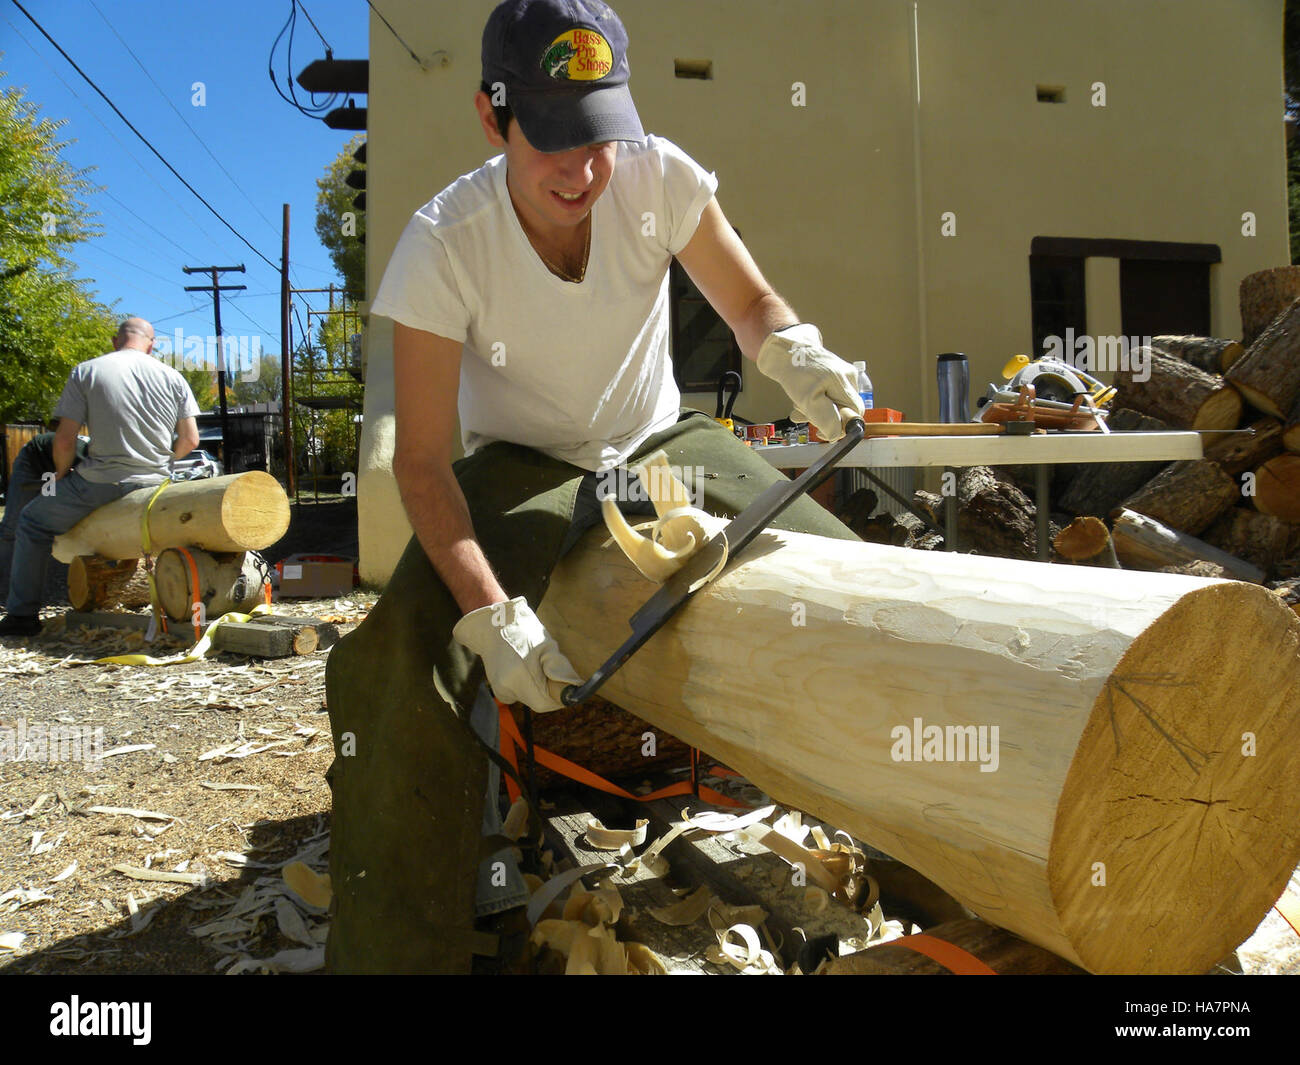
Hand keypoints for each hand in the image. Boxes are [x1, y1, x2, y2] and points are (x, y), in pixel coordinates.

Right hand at [452, 596, 580, 711]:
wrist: (495, 624)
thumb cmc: (524, 631)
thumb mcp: (547, 645)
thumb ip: (560, 668)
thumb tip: (574, 686)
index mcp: (519, 675)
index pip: (544, 703)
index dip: (557, 697)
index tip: (564, 687)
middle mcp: (507, 686)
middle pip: (537, 702)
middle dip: (548, 692)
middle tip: (549, 671)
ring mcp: (500, 688)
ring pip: (529, 699)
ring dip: (536, 688)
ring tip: (533, 665)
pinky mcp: (497, 688)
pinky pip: (518, 695)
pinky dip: (524, 686)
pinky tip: (521, 669)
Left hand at [756, 323, 863, 441]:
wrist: (782, 346)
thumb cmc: (795, 369)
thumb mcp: (809, 400)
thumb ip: (826, 419)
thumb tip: (836, 434)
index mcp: (847, 382)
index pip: (855, 414)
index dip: (840, 427)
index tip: (821, 432)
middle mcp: (847, 377)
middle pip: (842, 410)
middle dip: (822, 417)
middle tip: (802, 415)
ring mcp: (839, 373)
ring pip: (831, 403)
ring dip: (813, 410)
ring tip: (797, 406)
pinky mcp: (828, 373)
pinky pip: (824, 394)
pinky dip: (811, 401)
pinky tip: (798, 398)